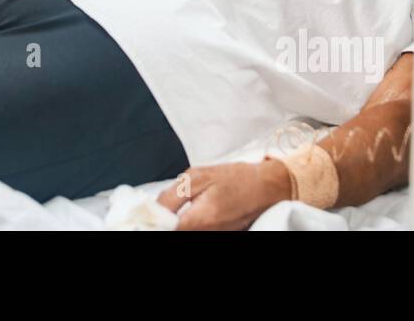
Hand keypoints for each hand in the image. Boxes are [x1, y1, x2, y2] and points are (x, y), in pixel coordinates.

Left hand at [155, 160, 292, 230]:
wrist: (267, 187)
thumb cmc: (236, 179)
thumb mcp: (198, 177)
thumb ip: (172, 196)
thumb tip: (153, 210)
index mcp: (199, 221)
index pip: (165, 230)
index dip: (152, 223)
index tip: (146, 214)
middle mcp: (206, 234)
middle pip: (174, 232)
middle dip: (163, 222)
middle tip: (160, 208)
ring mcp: (215, 236)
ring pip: (184, 232)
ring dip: (175, 223)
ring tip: (176, 208)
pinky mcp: (220, 235)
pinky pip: (196, 232)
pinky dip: (188, 224)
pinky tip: (189, 212)